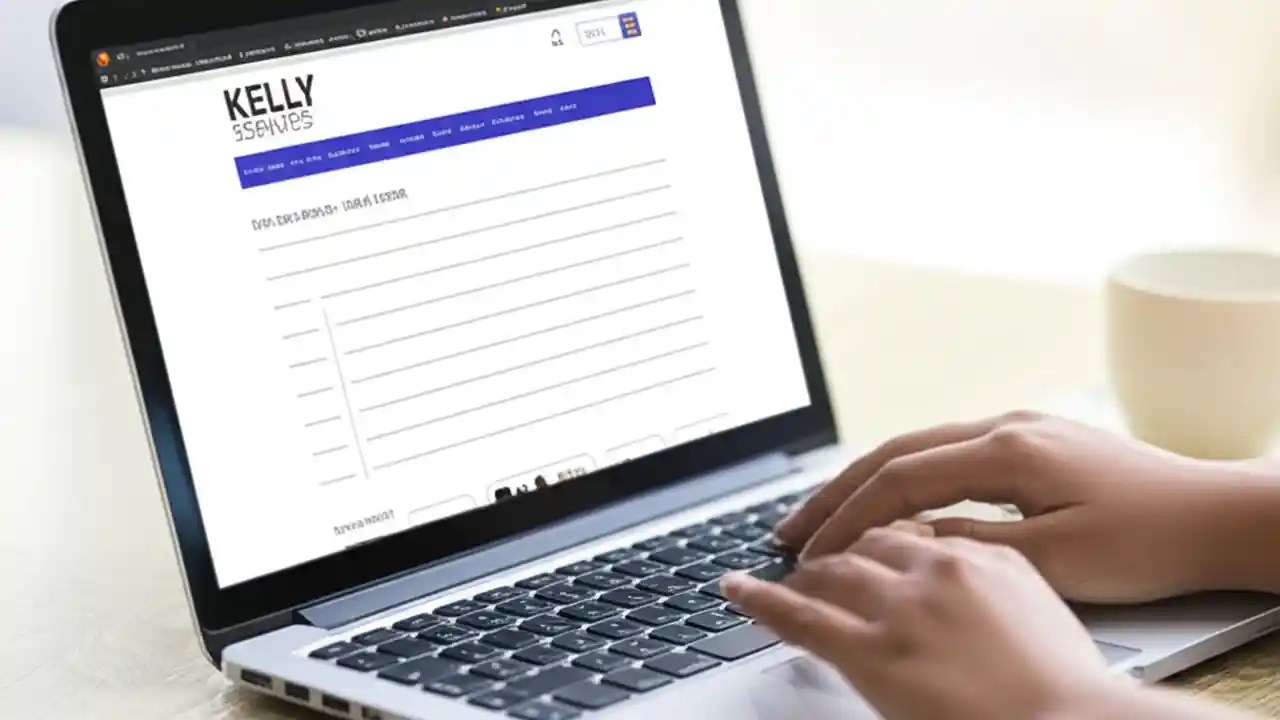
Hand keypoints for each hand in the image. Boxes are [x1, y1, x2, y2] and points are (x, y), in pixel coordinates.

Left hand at [724, 527, 1113, 719]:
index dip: (879, 538)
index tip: (864, 545)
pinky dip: (761, 598)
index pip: (911, 530)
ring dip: (805, 570)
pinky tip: (737, 588)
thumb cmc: (1071, 687)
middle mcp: (937, 570)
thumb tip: (964, 559)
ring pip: (832, 571)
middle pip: (868, 543)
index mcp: (982, 557)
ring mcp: (902, 610)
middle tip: (817, 559)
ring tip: (785, 574)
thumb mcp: (1048, 606)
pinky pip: (800, 616)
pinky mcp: (872, 653)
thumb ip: (1000, 573)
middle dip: (839, 549)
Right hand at [776, 412, 1267, 602]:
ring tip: (824, 519)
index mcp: (1008, 449)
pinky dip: (904, 481)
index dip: (846, 518)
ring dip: (866, 484)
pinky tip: (888, 506)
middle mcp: (1007, 426)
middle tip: (788, 530)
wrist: (1220, 514)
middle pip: (895, 451)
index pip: (899, 480)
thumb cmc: (1151, 540)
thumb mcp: (1056, 559)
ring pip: (917, 448)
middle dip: (835, 492)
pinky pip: (947, 455)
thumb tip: (907, 540)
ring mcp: (1020, 428)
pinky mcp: (1033, 442)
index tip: (810, 553)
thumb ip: (972, 546)